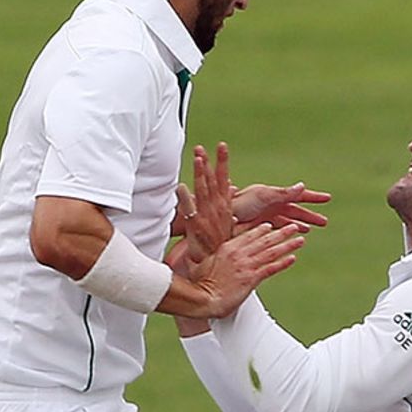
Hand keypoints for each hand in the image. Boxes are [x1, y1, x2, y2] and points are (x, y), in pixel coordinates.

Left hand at [183, 142, 235, 263]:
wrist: (216, 265)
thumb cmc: (219, 245)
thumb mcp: (227, 222)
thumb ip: (227, 202)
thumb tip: (231, 187)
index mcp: (224, 206)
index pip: (224, 179)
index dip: (222, 162)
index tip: (222, 146)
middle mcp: (217, 208)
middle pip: (213, 181)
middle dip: (209, 162)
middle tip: (203, 147)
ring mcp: (207, 216)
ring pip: (203, 190)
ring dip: (200, 174)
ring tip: (197, 158)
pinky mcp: (196, 226)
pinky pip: (189, 210)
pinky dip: (185, 199)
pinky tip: (180, 187)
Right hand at [186, 222, 302, 317]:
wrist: (202, 298)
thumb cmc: (199, 284)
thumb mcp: (201, 263)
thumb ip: (208, 256)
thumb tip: (196, 253)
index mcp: (227, 247)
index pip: (248, 235)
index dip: (262, 230)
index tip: (271, 225)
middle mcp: (239, 254)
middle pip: (264, 240)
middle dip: (281, 232)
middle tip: (293, 227)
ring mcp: (246, 265)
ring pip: (271, 251)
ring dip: (287, 245)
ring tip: (300, 239)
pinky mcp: (251, 279)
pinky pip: (271, 268)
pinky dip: (282, 262)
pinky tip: (292, 258)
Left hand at [232, 179, 330, 229]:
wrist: (220, 218)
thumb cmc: (240, 203)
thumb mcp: (264, 196)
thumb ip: (283, 193)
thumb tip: (302, 187)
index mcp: (275, 195)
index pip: (299, 196)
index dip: (313, 198)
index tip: (327, 199)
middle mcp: (272, 205)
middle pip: (296, 210)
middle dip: (310, 216)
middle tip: (325, 222)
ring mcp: (267, 217)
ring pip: (289, 221)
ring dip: (301, 225)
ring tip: (312, 230)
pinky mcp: (261, 228)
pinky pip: (279, 230)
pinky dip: (288, 233)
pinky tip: (294, 238)